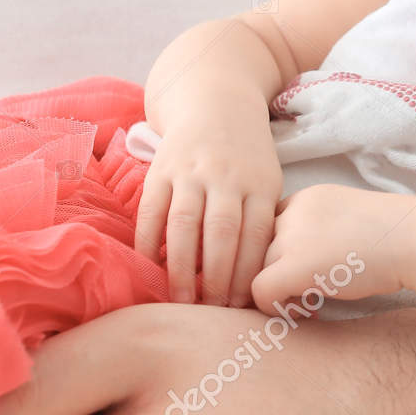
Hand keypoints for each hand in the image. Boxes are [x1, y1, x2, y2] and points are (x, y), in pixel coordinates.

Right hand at [135, 112, 281, 305]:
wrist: (217, 102)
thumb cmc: (247, 157)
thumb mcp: (268, 181)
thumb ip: (261, 222)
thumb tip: (259, 282)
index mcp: (259, 183)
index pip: (254, 236)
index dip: (247, 274)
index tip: (241, 307)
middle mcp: (226, 176)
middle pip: (220, 234)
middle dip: (215, 278)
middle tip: (211, 312)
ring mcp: (191, 171)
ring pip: (184, 225)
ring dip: (180, 268)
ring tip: (180, 302)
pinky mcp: (161, 168)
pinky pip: (151, 211)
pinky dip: (148, 243)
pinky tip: (150, 269)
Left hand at [251, 185, 415, 311]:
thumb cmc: (398, 237)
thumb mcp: (352, 220)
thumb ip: (324, 233)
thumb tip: (312, 263)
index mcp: (307, 199)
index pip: (272, 227)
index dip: (282, 253)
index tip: (304, 273)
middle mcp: (293, 212)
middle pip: (262, 249)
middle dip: (276, 273)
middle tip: (303, 295)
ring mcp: (291, 237)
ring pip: (257, 269)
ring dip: (278, 290)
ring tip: (308, 304)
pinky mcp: (295, 265)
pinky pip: (260, 291)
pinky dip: (274, 307)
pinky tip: (304, 312)